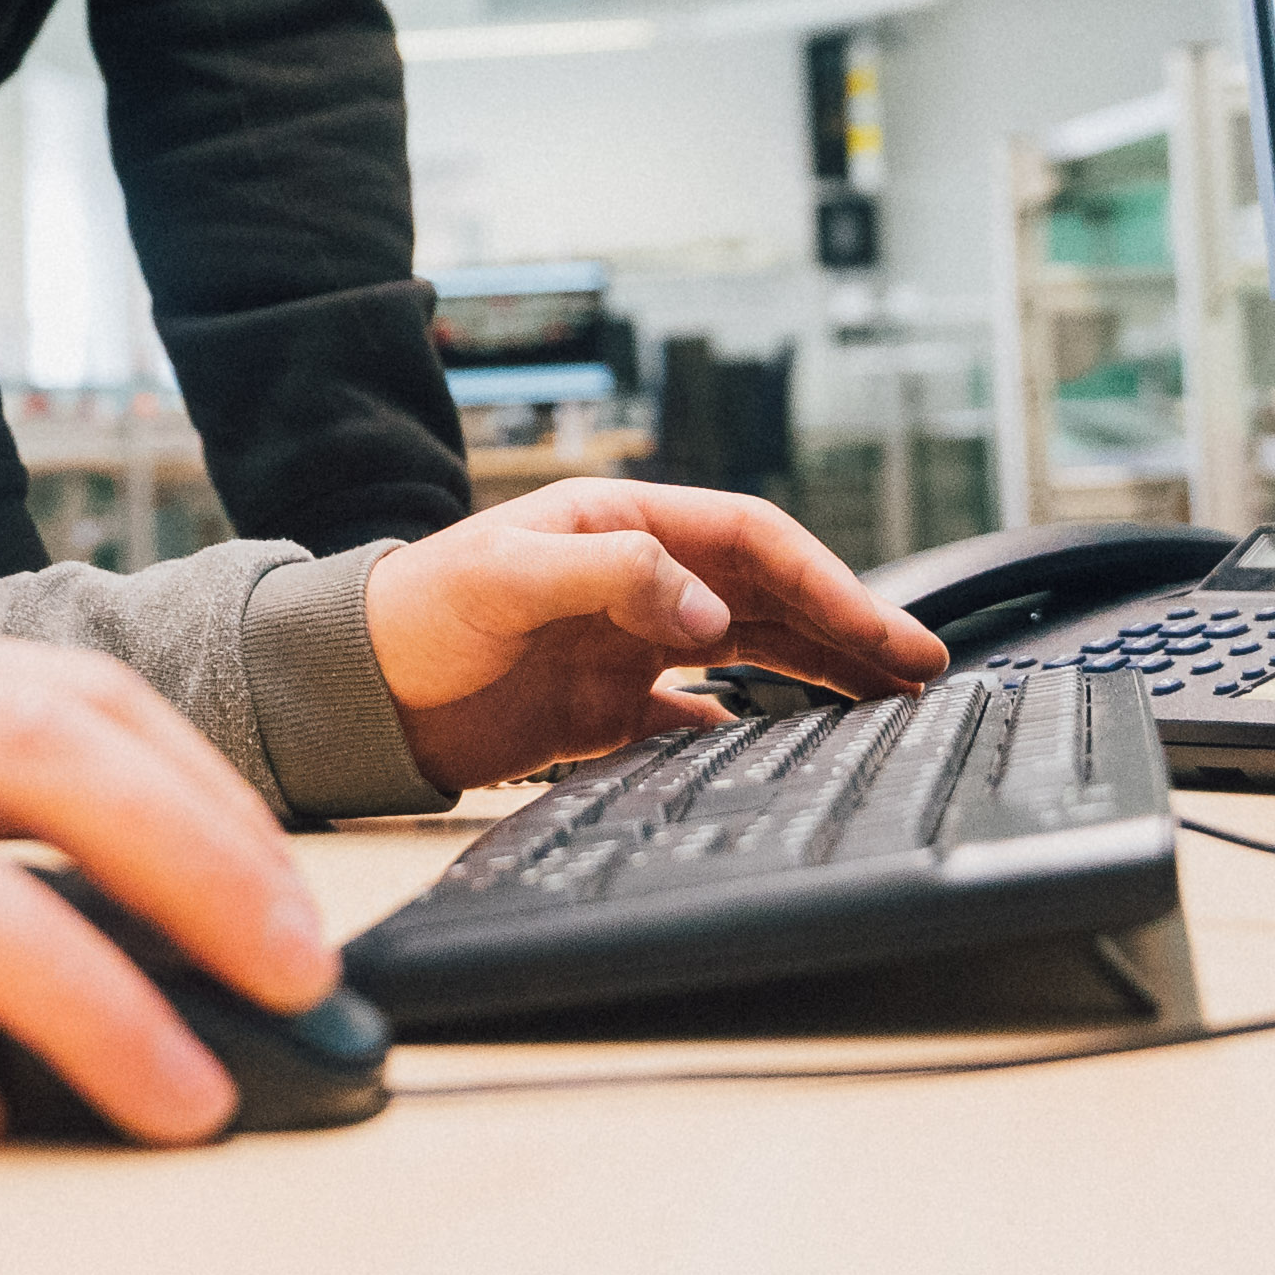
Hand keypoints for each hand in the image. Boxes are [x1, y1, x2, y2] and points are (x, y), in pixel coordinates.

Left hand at [363, 480, 946, 789]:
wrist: (351, 688)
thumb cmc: (415, 610)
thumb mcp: (507, 573)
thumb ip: (613, 576)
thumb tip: (713, 610)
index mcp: (625, 523)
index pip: (752, 542)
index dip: (828, 582)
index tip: (886, 631)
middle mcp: (638, 579)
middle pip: (769, 598)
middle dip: (848, 629)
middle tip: (923, 672)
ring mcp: (628, 644)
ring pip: (750, 651)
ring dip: (818, 674)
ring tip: (886, 705)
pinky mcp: (606, 707)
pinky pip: (698, 716)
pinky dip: (746, 729)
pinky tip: (786, 750)